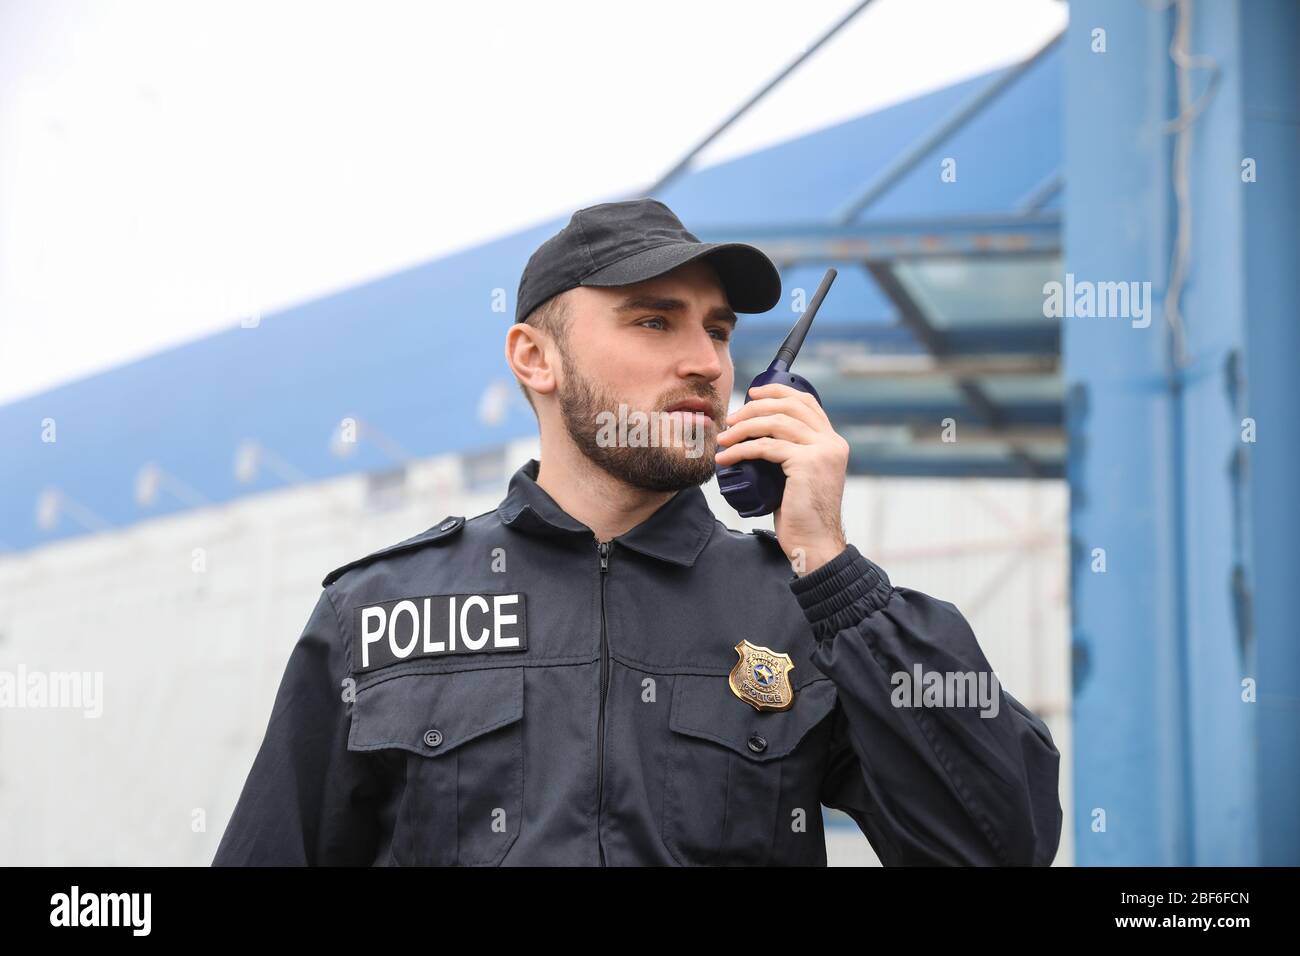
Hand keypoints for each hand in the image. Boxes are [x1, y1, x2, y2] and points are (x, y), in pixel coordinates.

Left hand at [714, 383, 848, 574]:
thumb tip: (759, 438)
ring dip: (743, 427)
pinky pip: (767, 447)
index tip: (753, 393)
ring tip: (723, 439)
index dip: (779, 392)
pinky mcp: (807, 464)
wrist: (813, 543)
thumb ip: (791, 455)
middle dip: (755, 407)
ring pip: (776, 423)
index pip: (807, 402)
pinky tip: (727, 457)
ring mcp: (822, 451)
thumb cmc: (801, 516)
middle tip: (731, 418)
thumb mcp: (800, 477)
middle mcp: (831, 442)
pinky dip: (742, 449)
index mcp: (832, 442)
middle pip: (790, 406)